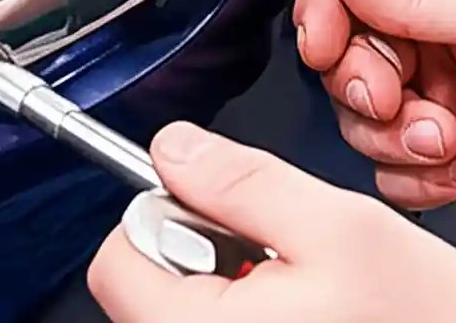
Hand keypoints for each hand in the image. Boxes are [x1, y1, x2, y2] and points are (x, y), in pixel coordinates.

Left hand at [88, 122, 455, 322]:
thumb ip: (244, 181)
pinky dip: (249, 311)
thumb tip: (174, 148)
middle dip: (201, 247)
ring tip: (304, 284)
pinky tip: (308, 312)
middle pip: (144, 287)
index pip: (116, 260)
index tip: (219, 205)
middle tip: (278, 247)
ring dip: (228, 280)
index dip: (164, 212)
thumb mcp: (339, 227)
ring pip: (182, 311)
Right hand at [293, 0, 455, 226]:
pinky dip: (428, 179)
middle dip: (364, 88)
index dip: (323, 15)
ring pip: (359, 126)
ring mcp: (432, 102)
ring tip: (455, 137)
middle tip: (401, 99)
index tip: (326, 45)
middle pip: (341, 61)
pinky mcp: (443, 159)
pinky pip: (393, 177)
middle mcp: (429, 42)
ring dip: (401, 140)